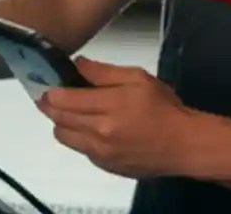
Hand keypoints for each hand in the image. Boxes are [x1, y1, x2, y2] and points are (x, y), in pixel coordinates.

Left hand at [38, 56, 195, 179]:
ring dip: (60, 122)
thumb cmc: (163, 107)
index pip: (64, 100)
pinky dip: (77, 137)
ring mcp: (101, 153)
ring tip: (68, 111)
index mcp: (109, 107)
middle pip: (59, 118)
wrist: (184, 144)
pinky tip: (88, 128)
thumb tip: (77, 64)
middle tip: (48, 95)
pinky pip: (80, 149)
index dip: (50, 91)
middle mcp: (100, 133)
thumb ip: (103, 71)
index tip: (46, 82)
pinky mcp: (105, 166)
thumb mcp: (137, 78)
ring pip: (64, 136)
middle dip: (49, 105)